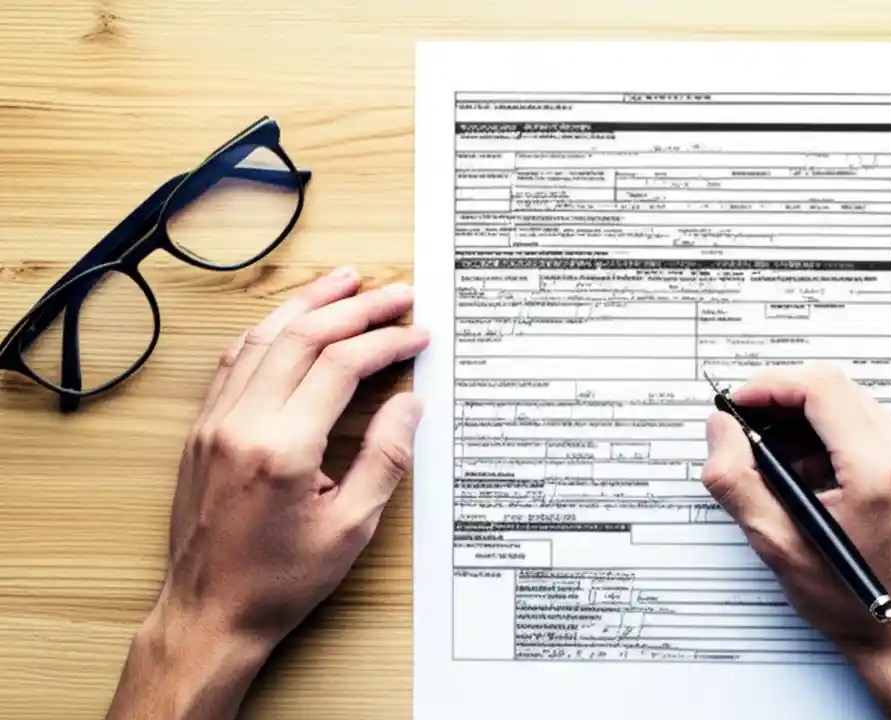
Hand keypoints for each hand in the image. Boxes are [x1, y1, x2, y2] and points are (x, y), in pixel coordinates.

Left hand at [107, 266, 429, 719]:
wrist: (209, 613)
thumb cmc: (278, 581)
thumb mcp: (350, 529)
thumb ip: (384, 459)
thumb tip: (409, 405)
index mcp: (282, 448)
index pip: (340, 366)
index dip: (385, 342)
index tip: (417, 335)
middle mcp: (242, 423)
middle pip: (303, 337)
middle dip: (355, 308)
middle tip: (395, 293)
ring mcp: (215, 422)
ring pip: (264, 337)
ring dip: (309, 304)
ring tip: (345, 281)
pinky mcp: (203, 430)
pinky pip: (235, 360)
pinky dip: (269, 330)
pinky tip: (291, 320)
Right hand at [701, 362, 890, 718]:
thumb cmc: (855, 604)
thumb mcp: (778, 546)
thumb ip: (738, 481)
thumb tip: (721, 431)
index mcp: (878, 469)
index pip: (820, 389)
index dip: (770, 385)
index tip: (739, 403)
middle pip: (835, 389)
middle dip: (783, 402)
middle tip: (747, 431)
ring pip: (850, 405)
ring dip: (805, 423)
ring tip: (777, 466)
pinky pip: (867, 428)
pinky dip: (830, 439)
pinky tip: (809, 478)